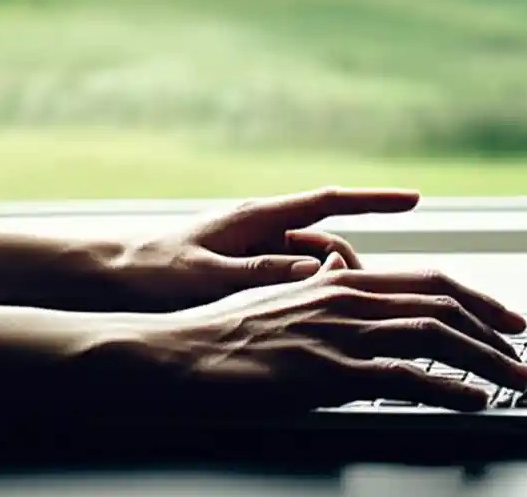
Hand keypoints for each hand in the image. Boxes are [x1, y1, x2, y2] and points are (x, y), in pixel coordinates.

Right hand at [88, 255, 526, 414]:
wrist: (178, 355)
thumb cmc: (226, 334)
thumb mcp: (282, 299)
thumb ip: (321, 288)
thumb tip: (342, 271)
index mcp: (340, 280)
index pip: (427, 280)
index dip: (475, 297)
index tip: (504, 317)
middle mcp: (346, 296)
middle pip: (441, 302)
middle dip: (491, 327)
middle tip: (521, 349)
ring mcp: (338, 333)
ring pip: (432, 336)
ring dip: (483, 360)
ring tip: (512, 379)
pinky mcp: (326, 371)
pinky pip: (403, 377)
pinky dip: (448, 388)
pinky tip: (470, 401)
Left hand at [104, 187, 419, 309]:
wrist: (110, 278)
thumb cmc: (154, 272)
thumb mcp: (209, 275)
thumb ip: (265, 274)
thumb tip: (319, 275)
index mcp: (258, 217)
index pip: (330, 202)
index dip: (376, 200)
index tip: (416, 199)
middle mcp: (265, 229)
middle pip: (330, 247)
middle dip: (347, 273)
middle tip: (348, 309)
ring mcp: (259, 252)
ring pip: (315, 270)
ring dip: (325, 293)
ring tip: (318, 324)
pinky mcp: (251, 274)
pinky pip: (294, 285)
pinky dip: (305, 301)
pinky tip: (301, 328)